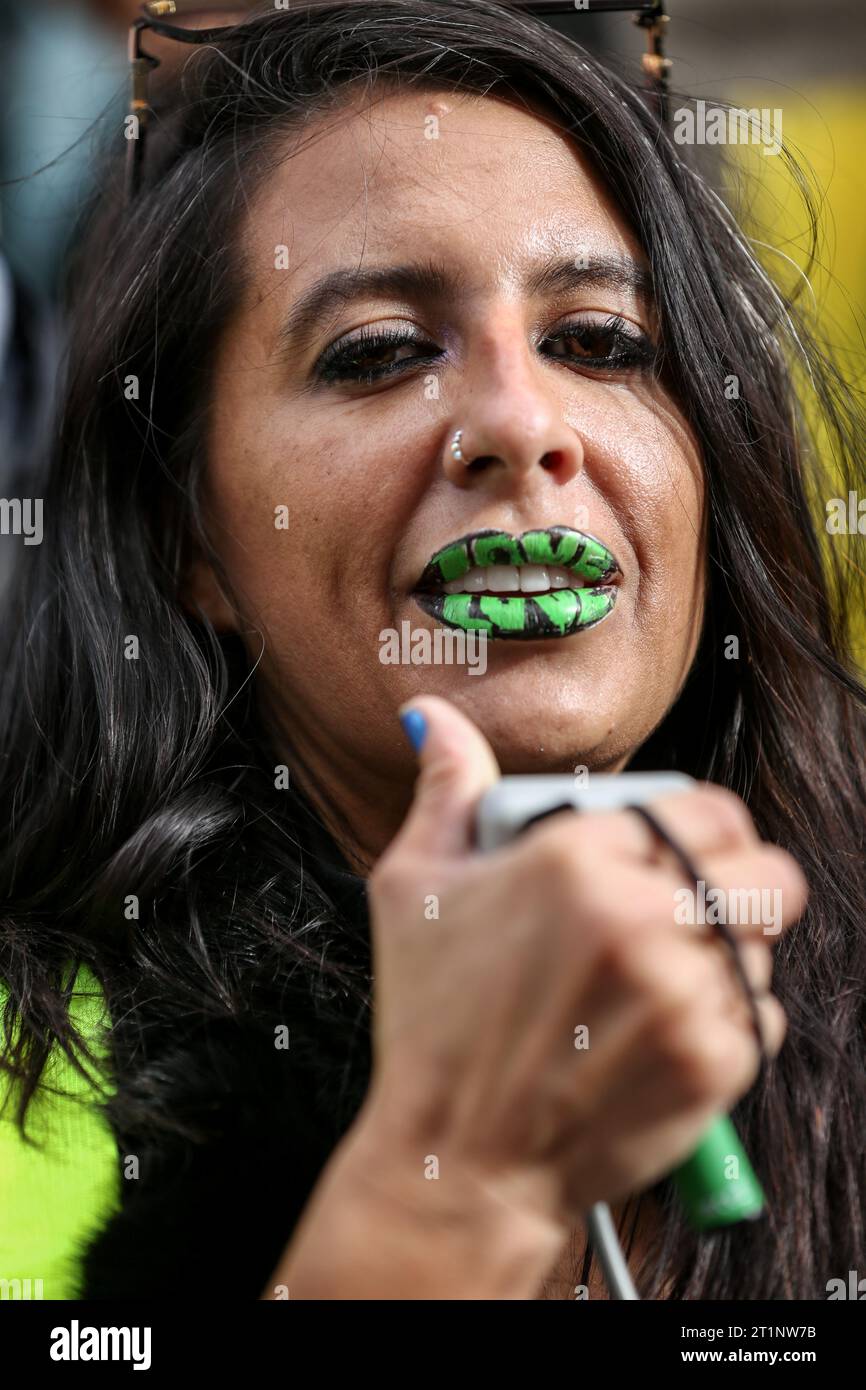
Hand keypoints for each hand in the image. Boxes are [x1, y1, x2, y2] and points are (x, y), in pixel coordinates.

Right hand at [364, 695, 806, 1231]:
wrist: (458, 1161)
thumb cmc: (431, 1026)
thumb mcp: (414, 889)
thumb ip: (446, 789)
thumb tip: (434, 718)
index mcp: (573, 858)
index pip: (709, 809)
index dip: (702, 828)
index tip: (681, 852)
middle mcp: (640, 918)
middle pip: (766, 871)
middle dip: (740, 883)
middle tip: (690, 911)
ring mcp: (683, 995)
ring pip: (763, 947)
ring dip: (725, 957)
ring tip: (654, 984)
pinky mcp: (712, 1065)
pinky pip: (762, 1018)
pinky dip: (725, 1025)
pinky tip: (657, 1034)